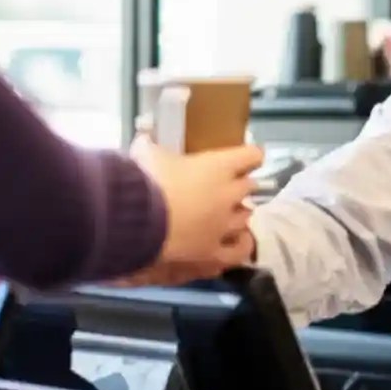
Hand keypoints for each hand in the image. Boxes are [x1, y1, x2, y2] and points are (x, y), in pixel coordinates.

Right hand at [128, 137, 261, 282]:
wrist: (138, 219)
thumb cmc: (149, 179)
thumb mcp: (148, 153)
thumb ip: (152, 146)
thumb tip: (144, 139)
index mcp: (220, 166)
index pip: (252, 155)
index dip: (251, 155)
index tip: (246, 156)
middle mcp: (229, 194)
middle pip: (248, 186)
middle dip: (240, 184)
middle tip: (226, 184)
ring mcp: (223, 224)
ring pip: (246, 216)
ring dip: (240, 211)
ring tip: (231, 211)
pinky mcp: (212, 250)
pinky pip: (237, 250)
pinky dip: (241, 245)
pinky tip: (240, 240)